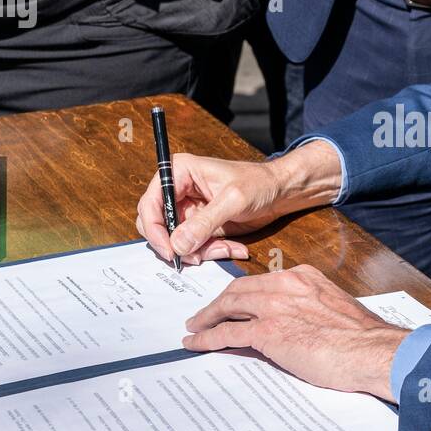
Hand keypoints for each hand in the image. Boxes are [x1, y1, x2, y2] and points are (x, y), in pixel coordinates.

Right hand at [134, 141, 343, 264]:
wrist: (279, 192)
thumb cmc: (259, 183)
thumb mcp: (233, 201)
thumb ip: (204, 223)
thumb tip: (178, 244)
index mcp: (179, 172)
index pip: (151, 203)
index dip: (155, 229)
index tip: (170, 250)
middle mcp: (178, 191)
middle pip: (158, 226)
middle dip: (178, 245)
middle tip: (197, 257)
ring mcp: (188, 210)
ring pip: (177, 241)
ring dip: (201, 251)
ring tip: (227, 248)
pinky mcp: (199, 226)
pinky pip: (195, 247)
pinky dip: (212, 252)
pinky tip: (234, 248)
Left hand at [183, 265, 404, 400]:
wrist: (373, 351)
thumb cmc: (363, 338)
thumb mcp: (334, 310)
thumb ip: (310, 309)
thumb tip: (297, 325)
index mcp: (304, 277)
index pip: (263, 282)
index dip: (243, 293)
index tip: (233, 302)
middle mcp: (287, 285)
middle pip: (239, 290)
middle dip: (218, 303)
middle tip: (204, 315)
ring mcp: (275, 307)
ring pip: (229, 306)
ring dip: (207, 318)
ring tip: (195, 328)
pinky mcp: (268, 332)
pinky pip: (227, 333)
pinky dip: (207, 338)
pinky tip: (196, 344)